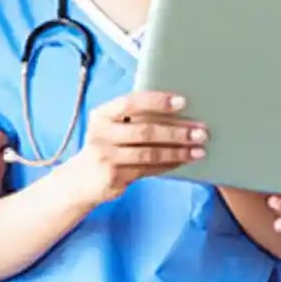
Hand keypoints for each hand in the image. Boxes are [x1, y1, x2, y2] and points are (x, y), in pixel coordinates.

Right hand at [62, 91, 206, 205]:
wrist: (79, 181)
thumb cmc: (105, 147)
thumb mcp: (110, 127)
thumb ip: (133, 118)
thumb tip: (177, 111)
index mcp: (102, 114)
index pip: (131, 102)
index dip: (157, 101)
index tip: (182, 101)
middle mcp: (102, 134)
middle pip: (145, 131)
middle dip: (176, 131)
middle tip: (200, 131)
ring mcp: (107, 157)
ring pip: (150, 153)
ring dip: (178, 151)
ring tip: (200, 149)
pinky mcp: (115, 177)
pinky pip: (149, 169)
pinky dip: (170, 164)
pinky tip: (184, 160)